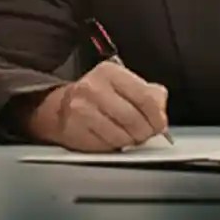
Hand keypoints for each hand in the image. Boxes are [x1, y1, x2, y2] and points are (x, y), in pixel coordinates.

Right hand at [26, 61, 168, 151]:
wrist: (58, 108)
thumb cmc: (95, 95)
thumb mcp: (121, 83)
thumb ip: (146, 92)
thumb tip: (161, 107)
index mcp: (110, 73)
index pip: (145, 97)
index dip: (157, 116)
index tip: (160, 124)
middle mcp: (94, 89)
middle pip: (135, 119)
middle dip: (146, 131)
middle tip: (147, 133)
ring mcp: (83, 110)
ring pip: (122, 135)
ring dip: (131, 141)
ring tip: (129, 135)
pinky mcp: (76, 130)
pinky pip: (107, 145)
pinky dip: (116, 146)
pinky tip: (114, 138)